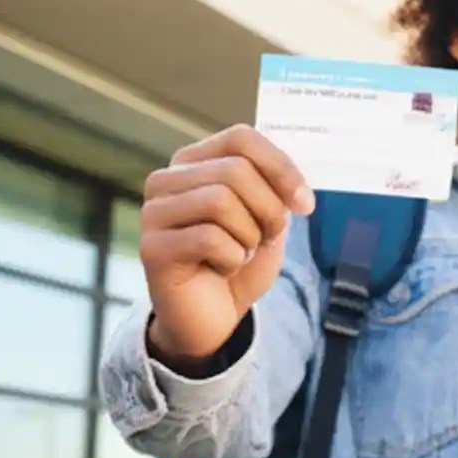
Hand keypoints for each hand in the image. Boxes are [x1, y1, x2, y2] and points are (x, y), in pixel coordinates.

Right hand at [139, 124, 314, 361]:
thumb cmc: (238, 261)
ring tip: (240, 252)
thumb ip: (276, 189)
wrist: (213, 318)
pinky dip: (232, 258)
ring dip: (249, 235)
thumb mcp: (267, 217)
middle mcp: (166, 180)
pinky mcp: (152, 248)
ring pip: (220, 200)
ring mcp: (154, 212)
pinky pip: (210, 238)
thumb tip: (294, 183)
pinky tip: (222, 268)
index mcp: (194, 162)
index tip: (305, 203)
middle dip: (269, 209)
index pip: (241, 138)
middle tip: (267, 238)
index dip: (281, 167)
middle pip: (235, 170)